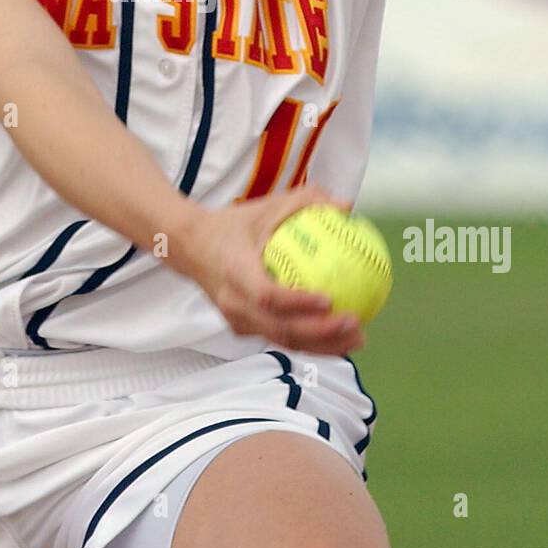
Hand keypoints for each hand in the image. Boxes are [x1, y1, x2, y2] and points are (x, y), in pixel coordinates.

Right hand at [168, 183, 366, 355]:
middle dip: (321, 333)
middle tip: (356, 323)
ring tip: (357, 338)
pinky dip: (310, 341)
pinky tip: (339, 336)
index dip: (299, 303)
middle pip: (280, 329)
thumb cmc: (232, 225)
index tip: (329, 299)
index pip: (267, 295)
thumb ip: (306, 201)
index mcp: (236, 272)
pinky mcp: (243, 328)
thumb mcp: (266, 206)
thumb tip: (348, 206)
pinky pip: (279, 338)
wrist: (189, 247)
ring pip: (283, 340)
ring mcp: (236, 320)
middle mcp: (234, 302)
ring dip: (322, 345)